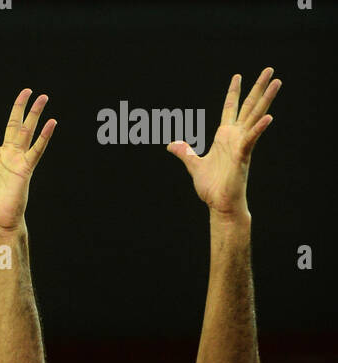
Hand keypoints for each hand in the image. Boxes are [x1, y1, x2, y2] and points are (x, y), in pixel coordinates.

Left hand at [0, 91, 55, 234]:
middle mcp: (5, 156)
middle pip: (13, 125)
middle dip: (20, 108)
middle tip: (27, 90)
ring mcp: (16, 161)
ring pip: (26, 132)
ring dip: (35, 115)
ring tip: (42, 97)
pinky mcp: (25, 169)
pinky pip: (36, 150)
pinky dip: (44, 137)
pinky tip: (52, 123)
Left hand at [168, 68, 280, 216]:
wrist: (219, 204)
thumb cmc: (212, 187)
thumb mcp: (194, 165)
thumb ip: (185, 152)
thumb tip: (171, 145)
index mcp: (224, 136)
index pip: (230, 107)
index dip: (234, 92)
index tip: (238, 75)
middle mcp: (235, 137)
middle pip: (249, 106)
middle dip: (259, 87)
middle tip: (270, 69)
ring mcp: (241, 145)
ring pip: (255, 117)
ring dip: (266, 99)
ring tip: (277, 82)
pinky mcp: (243, 156)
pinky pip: (252, 139)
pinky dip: (259, 129)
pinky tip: (269, 117)